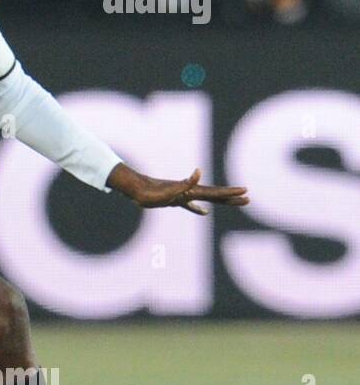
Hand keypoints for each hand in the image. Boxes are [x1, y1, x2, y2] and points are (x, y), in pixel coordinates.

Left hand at [106, 164, 248, 215]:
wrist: (136, 190)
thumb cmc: (152, 192)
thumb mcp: (169, 189)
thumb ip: (186, 183)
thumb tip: (199, 171)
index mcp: (192, 190)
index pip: (216, 192)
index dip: (231, 193)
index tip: (246, 192)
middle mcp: (190, 192)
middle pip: (216, 195)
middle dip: (232, 198)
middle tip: (248, 199)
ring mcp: (183, 196)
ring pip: (207, 199)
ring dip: (220, 201)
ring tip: (233, 202)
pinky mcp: (175, 201)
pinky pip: (191, 206)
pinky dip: (198, 209)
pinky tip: (204, 213)